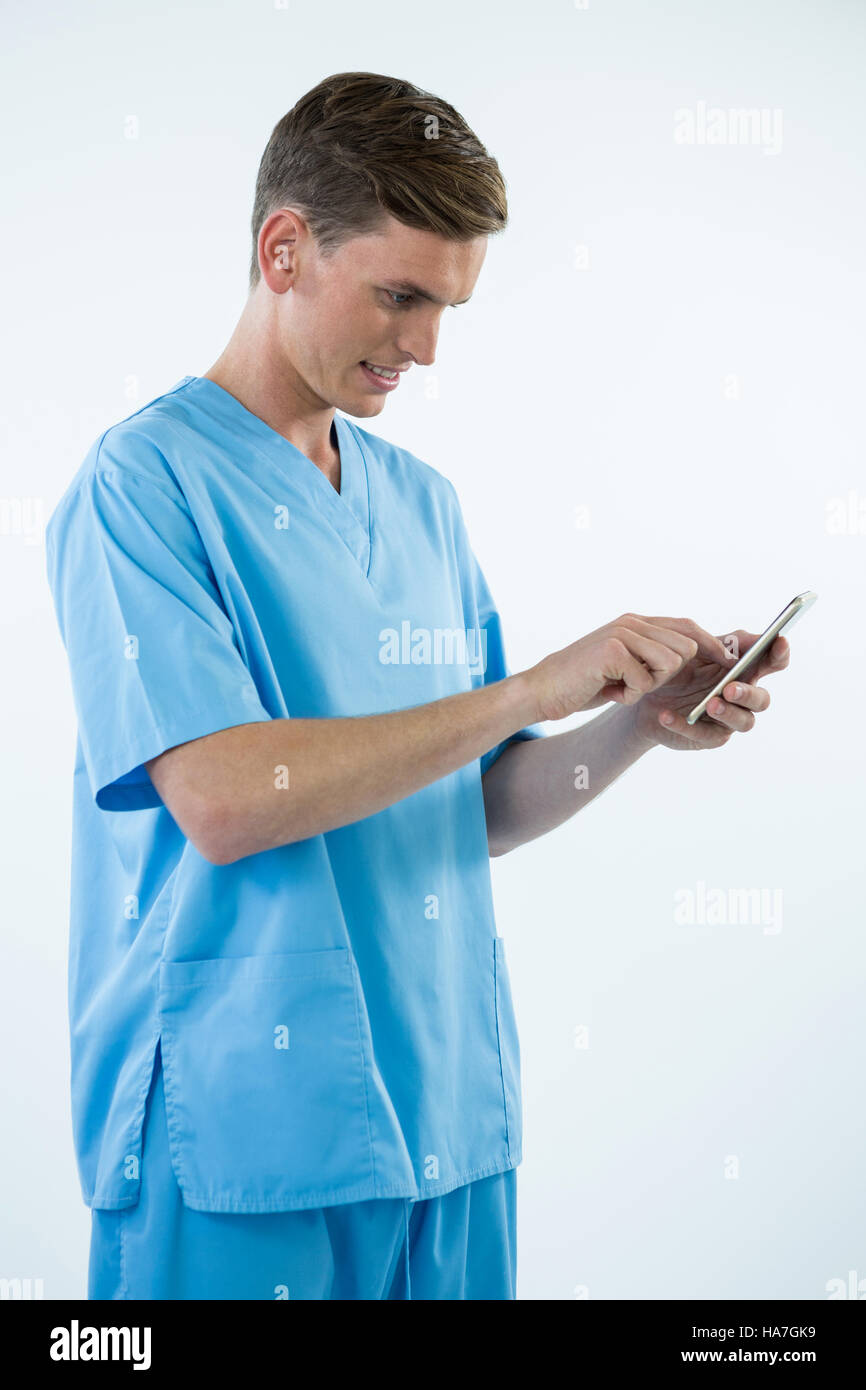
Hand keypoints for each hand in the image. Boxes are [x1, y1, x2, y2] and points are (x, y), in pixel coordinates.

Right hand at [525, 614, 730, 721]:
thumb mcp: (623, 665)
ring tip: (619, 686)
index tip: (728, 660)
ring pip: (669, 663)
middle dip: (668, 675)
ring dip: (647, 685)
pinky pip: (643, 681)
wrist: (542, 690)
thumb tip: (691, 655)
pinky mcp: (613, 651)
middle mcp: (631, 623)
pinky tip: (607, 690)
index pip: (686, 627)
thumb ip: (650, 655)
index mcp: (635, 623)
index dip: (711, 643)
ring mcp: (622, 634)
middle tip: (635, 683)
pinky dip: (627, 695)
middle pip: (685, 648)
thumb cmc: (583, 682)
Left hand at [628, 629, 790, 750]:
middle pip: (761, 700)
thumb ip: (723, 643)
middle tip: (730, 688)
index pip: (772, 662)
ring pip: (744, 722)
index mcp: (744, 670)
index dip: (779, 653)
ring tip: (710, 704)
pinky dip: (685, 725)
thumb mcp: (694, 647)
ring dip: (728, 713)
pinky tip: (667, 715)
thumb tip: (752, 641)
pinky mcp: (707, 737)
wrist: (644, 693)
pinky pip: (704, 736)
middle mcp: (741, 696)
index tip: (779, 641)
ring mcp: (727, 719)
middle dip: (749, 694)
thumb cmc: (677, 667)